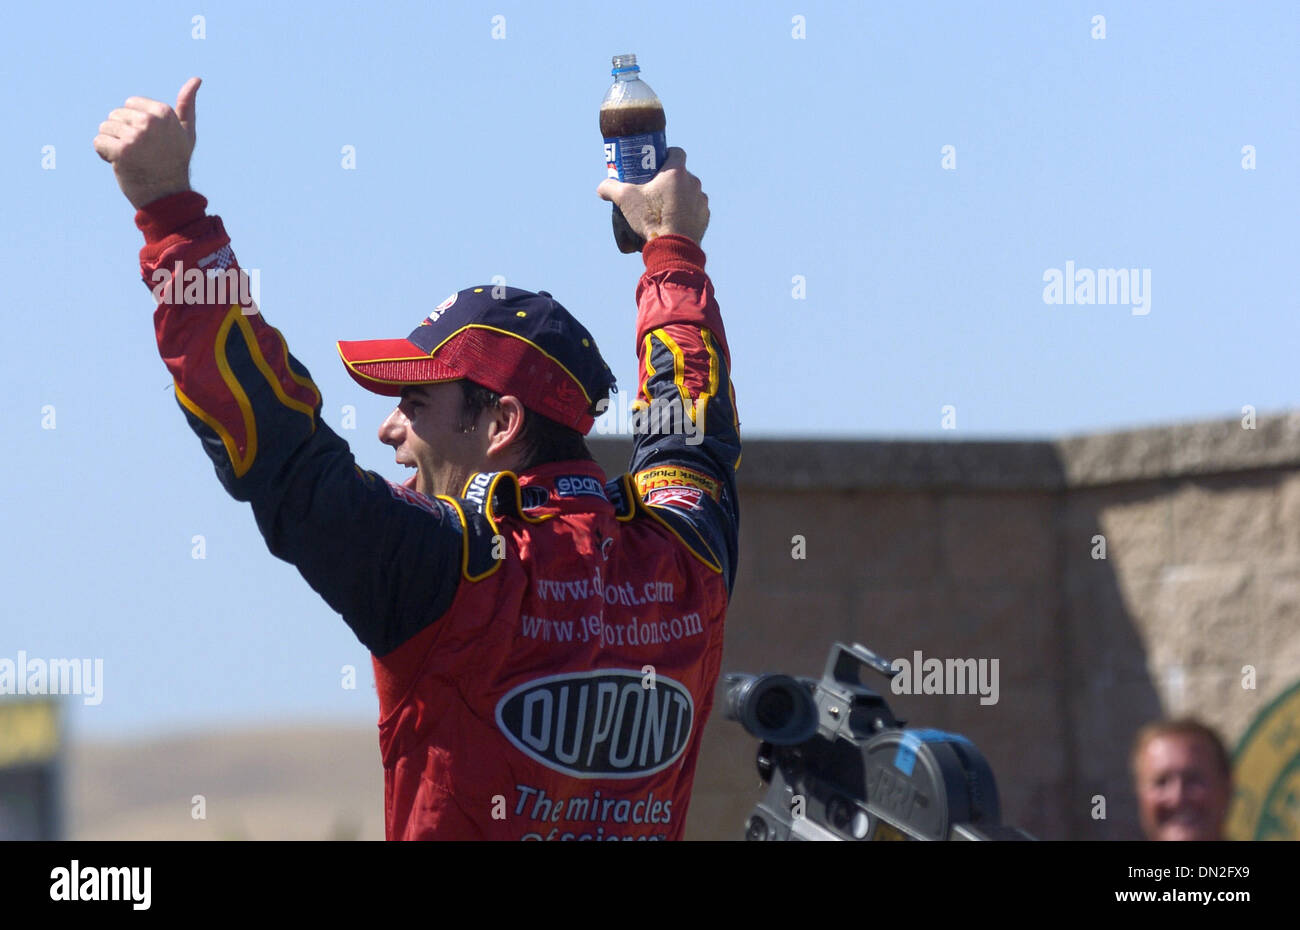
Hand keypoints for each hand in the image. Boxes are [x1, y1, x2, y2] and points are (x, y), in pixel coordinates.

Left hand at [94, 77, 200, 209]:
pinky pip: (98, 143)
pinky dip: (105, 155)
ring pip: (104, 129)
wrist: (169, 196)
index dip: (134, 124)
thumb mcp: (185, 132)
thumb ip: (187, 105)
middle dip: (122, 135)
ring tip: (132, 160)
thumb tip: (196, 79)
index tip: (150, 142)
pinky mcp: (122, 151)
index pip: (128, 105)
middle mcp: (150, 121)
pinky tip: (121, 165)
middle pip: (115, 116)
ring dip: (113, 145)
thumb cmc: (175, 162)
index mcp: (163, 112)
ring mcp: (136, 136)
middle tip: (141, 154)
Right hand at [596, 147, 709, 244]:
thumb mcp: (625, 200)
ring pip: (689, 192)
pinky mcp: (705, 217)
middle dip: (669, 180)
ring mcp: (701, 200)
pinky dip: (687, 212)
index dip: (665, 154)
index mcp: (676, 172)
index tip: (655, 163)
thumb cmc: (651, 219)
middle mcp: (693, 182)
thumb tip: (601, 187)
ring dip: (680, 196)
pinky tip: (675, 221)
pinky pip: (695, 209)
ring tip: (664, 209)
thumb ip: (611, 188)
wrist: (673, 248)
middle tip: (653, 190)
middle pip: (681, 174)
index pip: (676, 151)